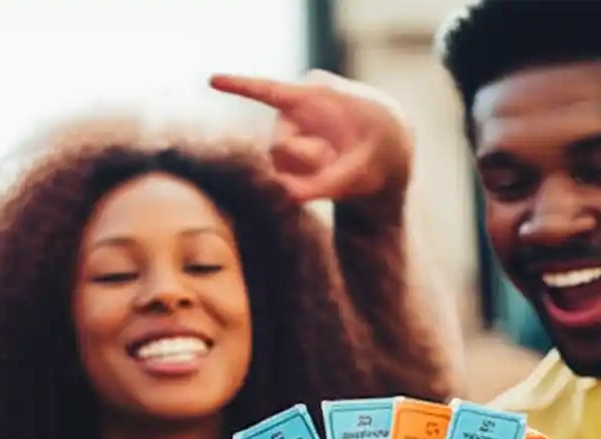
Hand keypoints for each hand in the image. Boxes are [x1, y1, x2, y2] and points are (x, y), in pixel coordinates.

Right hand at [210, 70, 412, 204]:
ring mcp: (288, 126)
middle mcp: (294, 107)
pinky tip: (325, 171)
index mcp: (316, 94)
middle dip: (307, 163)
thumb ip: (325, 185)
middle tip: (338, 164)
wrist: (389, 153)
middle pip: (279, 146)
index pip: (270, 91)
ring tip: (337, 166)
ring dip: (307, 173)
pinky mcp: (287, 144)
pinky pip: (282, 172)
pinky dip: (303, 181)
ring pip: (279, 162)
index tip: (212, 80)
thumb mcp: (360, 172)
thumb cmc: (381, 152)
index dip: (239, 87)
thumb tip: (286, 196)